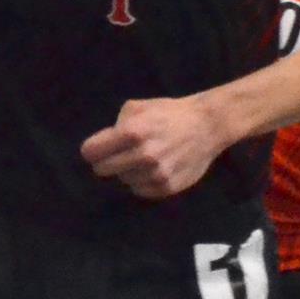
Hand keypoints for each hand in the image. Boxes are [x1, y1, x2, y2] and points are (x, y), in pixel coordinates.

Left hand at [81, 95, 228, 198]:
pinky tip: (154, 169)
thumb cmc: (170, 113)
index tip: (100, 148)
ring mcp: (157, 173)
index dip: (93, 149)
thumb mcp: (138, 108)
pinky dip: (143, 182)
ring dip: (129, 171)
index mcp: (132, 132)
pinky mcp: (168, 187)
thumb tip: (105, 145)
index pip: (90, 152)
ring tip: (145, 160)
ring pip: (123, 180)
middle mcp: (143, 155)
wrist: (208, 126)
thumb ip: (116, 126)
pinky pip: (140, 190)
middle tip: (121, 155)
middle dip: (107, 161)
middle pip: (102, 170)